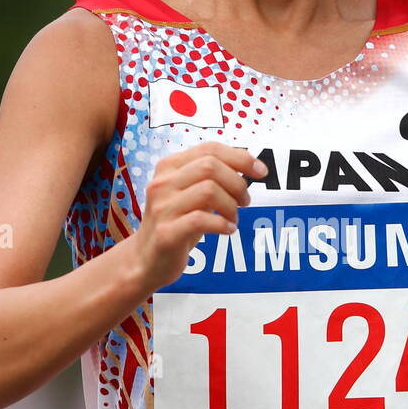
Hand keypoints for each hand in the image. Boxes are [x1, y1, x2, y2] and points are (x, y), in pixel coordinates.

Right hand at [131, 141, 266, 291]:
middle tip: (245, 201)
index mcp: (169, 167)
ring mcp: (162, 208)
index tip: (261, 171)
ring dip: (231, 205)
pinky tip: (227, 230)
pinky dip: (222, 224)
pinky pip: (201, 220)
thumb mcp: (191, 193)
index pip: (210, 149)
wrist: (146, 260)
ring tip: (233, 218)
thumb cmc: (176, 223)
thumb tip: (248, 164)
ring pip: (209, 190)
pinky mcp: (166, 233)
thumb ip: (211, 177)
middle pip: (211, 166)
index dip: (241, 157)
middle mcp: (162, 183)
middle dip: (237, 183)